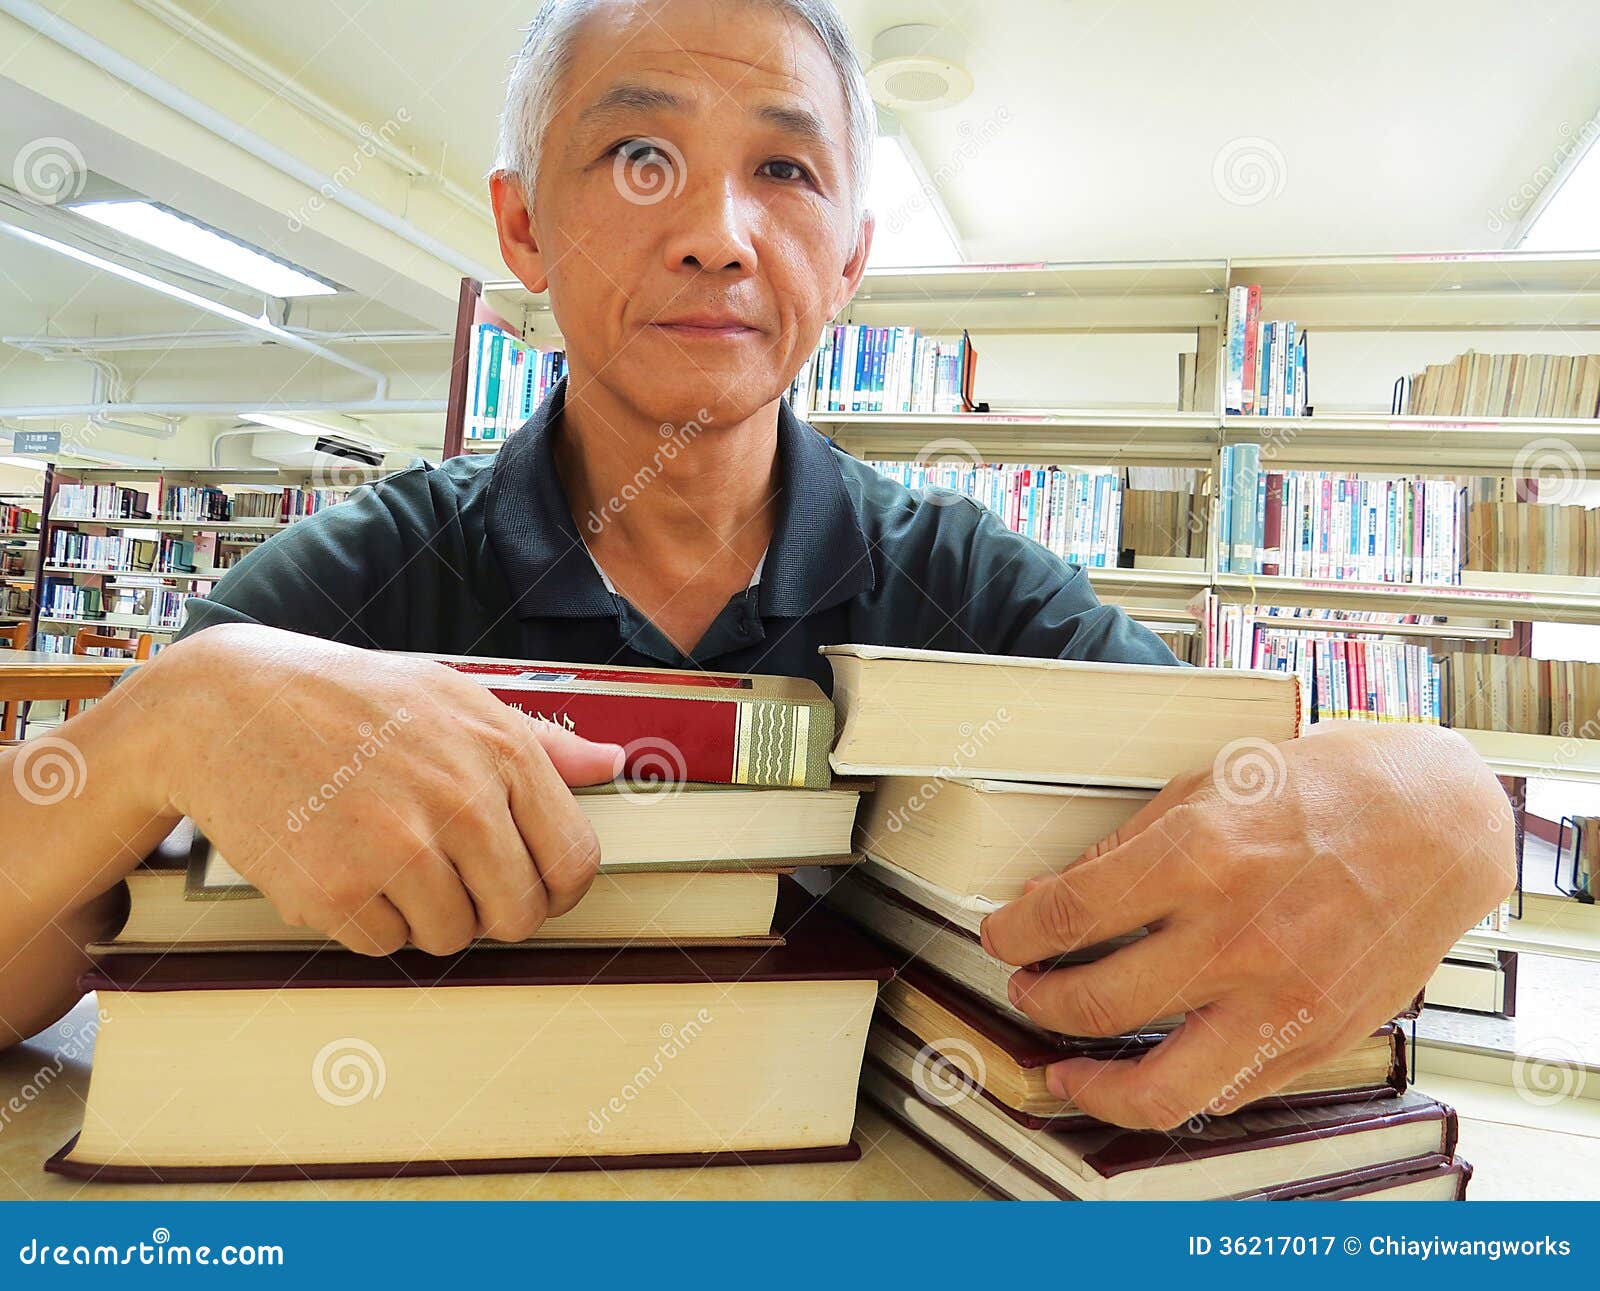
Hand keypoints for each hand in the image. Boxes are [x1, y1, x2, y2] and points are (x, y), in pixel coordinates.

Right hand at [145, 624, 623, 954]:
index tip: (530, 883)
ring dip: (426, 912)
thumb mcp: (453, 695)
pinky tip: (343, 862)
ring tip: (387, 854)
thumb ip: (540, 742)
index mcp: (501, 753)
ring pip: (452, 936)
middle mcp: (459, 803)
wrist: (227, 706)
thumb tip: (612, 764)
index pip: (575, 863)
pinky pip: (384, 946)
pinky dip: (367, 920)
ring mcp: (396, 850)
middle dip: (493, 909)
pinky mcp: (334, 891)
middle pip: (519, 916)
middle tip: (453, 877)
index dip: (556, 886)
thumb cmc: (348, 697)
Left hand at [979, 723, 1515, 1129]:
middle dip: (1038, 999)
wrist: (1435, 822)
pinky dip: (1173, 1090)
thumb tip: (1056, 893)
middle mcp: (1236, 937)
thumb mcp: (1208, 786)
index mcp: (1201, 858)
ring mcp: (1279, 999)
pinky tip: (1147, 1071)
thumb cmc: (1326, 791)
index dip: (1015, 931)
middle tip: (1025, 986)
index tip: (1002, 934)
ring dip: (1091, 1084)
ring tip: (1065, 1068)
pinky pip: (1226, 1093)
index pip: (1068, 915)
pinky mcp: (1315, 1038)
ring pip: (1160, 1088)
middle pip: (1095, 1002)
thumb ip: (1128, 849)